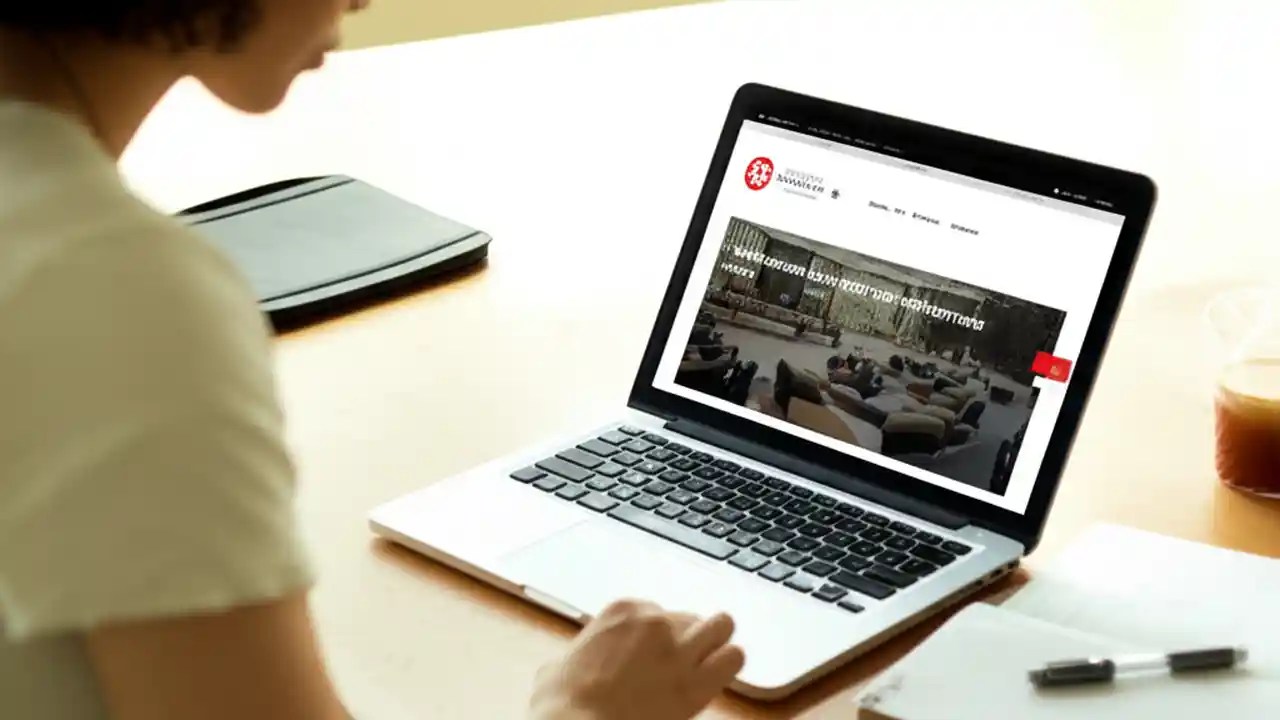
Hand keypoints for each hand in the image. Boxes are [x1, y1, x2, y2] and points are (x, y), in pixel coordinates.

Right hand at [529, 599, 744, 719]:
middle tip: (681, 661)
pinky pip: (733, 658)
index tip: (650, 655)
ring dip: (717, 642)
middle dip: (689, 637)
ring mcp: (679, 650)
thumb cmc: (560, 704)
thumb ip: (578, 657)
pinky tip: (716, 678)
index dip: (657, 636)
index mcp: (622, 611)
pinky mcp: (697, 683)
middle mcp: (655, 622)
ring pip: (722, 626)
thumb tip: (571, 667)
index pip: (657, 612)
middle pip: (690, 617)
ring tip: (709, 661)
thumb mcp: (556, 668)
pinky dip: (728, 665)